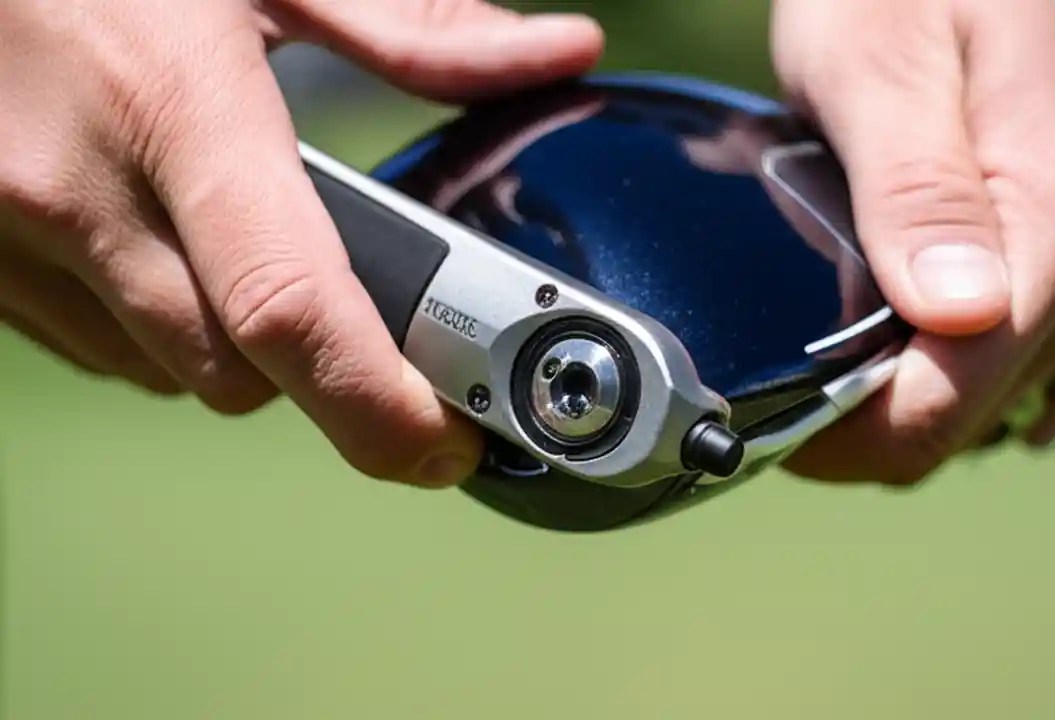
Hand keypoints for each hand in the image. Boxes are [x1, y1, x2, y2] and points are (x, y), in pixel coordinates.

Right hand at [0, 0, 602, 486]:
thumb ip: (416, 29)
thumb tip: (553, 53)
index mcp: (174, 107)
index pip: (291, 309)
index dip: (380, 407)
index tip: (447, 445)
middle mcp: (80, 191)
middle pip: (238, 372)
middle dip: (312, 367)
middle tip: (356, 312)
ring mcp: (10, 236)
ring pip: (164, 371)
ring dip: (228, 347)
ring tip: (240, 248)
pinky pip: (93, 348)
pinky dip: (148, 328)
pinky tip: (160, 249)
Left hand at [770, 0, 1054, 483]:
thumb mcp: (884, 66)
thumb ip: (917, 187)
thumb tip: (953, 314)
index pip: (948, 401)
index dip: (845, 431)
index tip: (764, 415)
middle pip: (959, 422)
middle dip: (856, 418)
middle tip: (772, 361)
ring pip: (971, 412)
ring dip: (885, 397)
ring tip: (817, 331)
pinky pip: (990, 383)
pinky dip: (922, 378)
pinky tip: (873, 334)